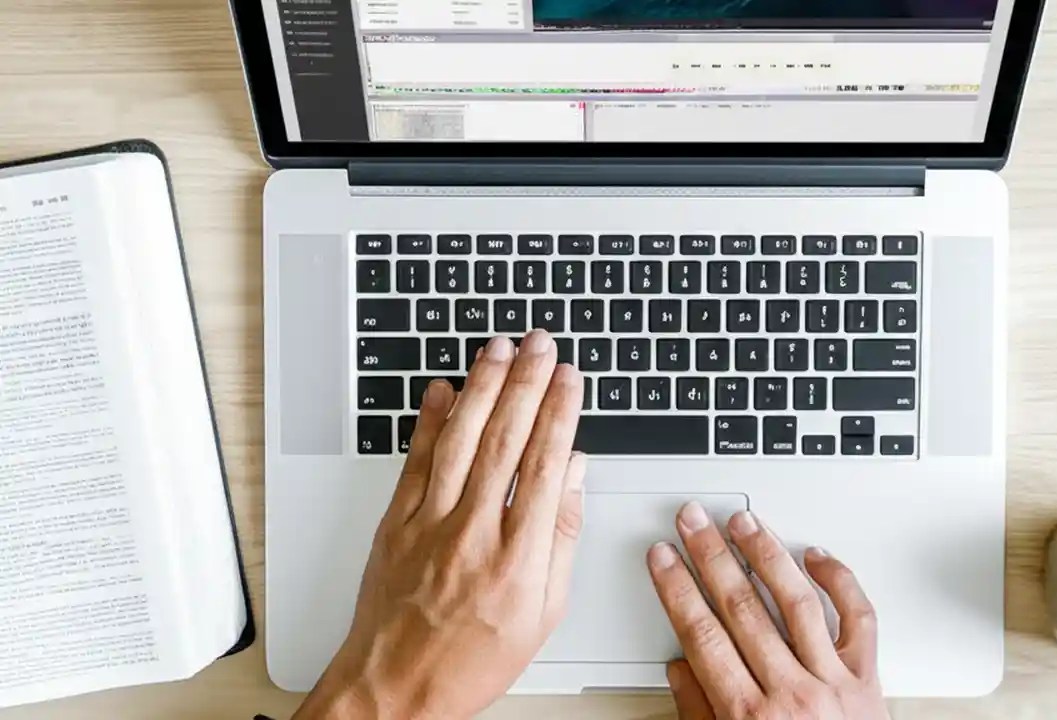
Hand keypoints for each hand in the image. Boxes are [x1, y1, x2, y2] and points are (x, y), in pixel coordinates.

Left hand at [295, 330, 585, 719]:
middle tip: (539, 345)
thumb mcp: (543, 614)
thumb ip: (560, 538)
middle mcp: (472, 533)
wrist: (394, 688)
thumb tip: (571, 475)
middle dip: (526, 383)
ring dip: (481, 387)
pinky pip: (414, 461)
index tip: (569, 379)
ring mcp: (428, 524)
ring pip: (460, 440)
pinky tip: (442, 389)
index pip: (543, 464)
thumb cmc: (471, 660)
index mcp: (517, 558)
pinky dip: (429, 421)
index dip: (559, 413)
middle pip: (504, 440)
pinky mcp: (395, 523)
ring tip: (498, 349)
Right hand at [649, 503, 890, 719]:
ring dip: (765, 554)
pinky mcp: (870, 680)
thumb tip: (679, 668)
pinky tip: (817, 554)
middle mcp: (792, 694)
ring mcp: (834, 683)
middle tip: (693, 520)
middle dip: (711, 556)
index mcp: (749, 718)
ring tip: (743, 522)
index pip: (702, 634)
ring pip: (796, 601)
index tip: (663, 558)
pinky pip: (859, 619)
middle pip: (742, 608)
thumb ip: (701, 713)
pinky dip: (840, 581)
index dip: (677, 588)